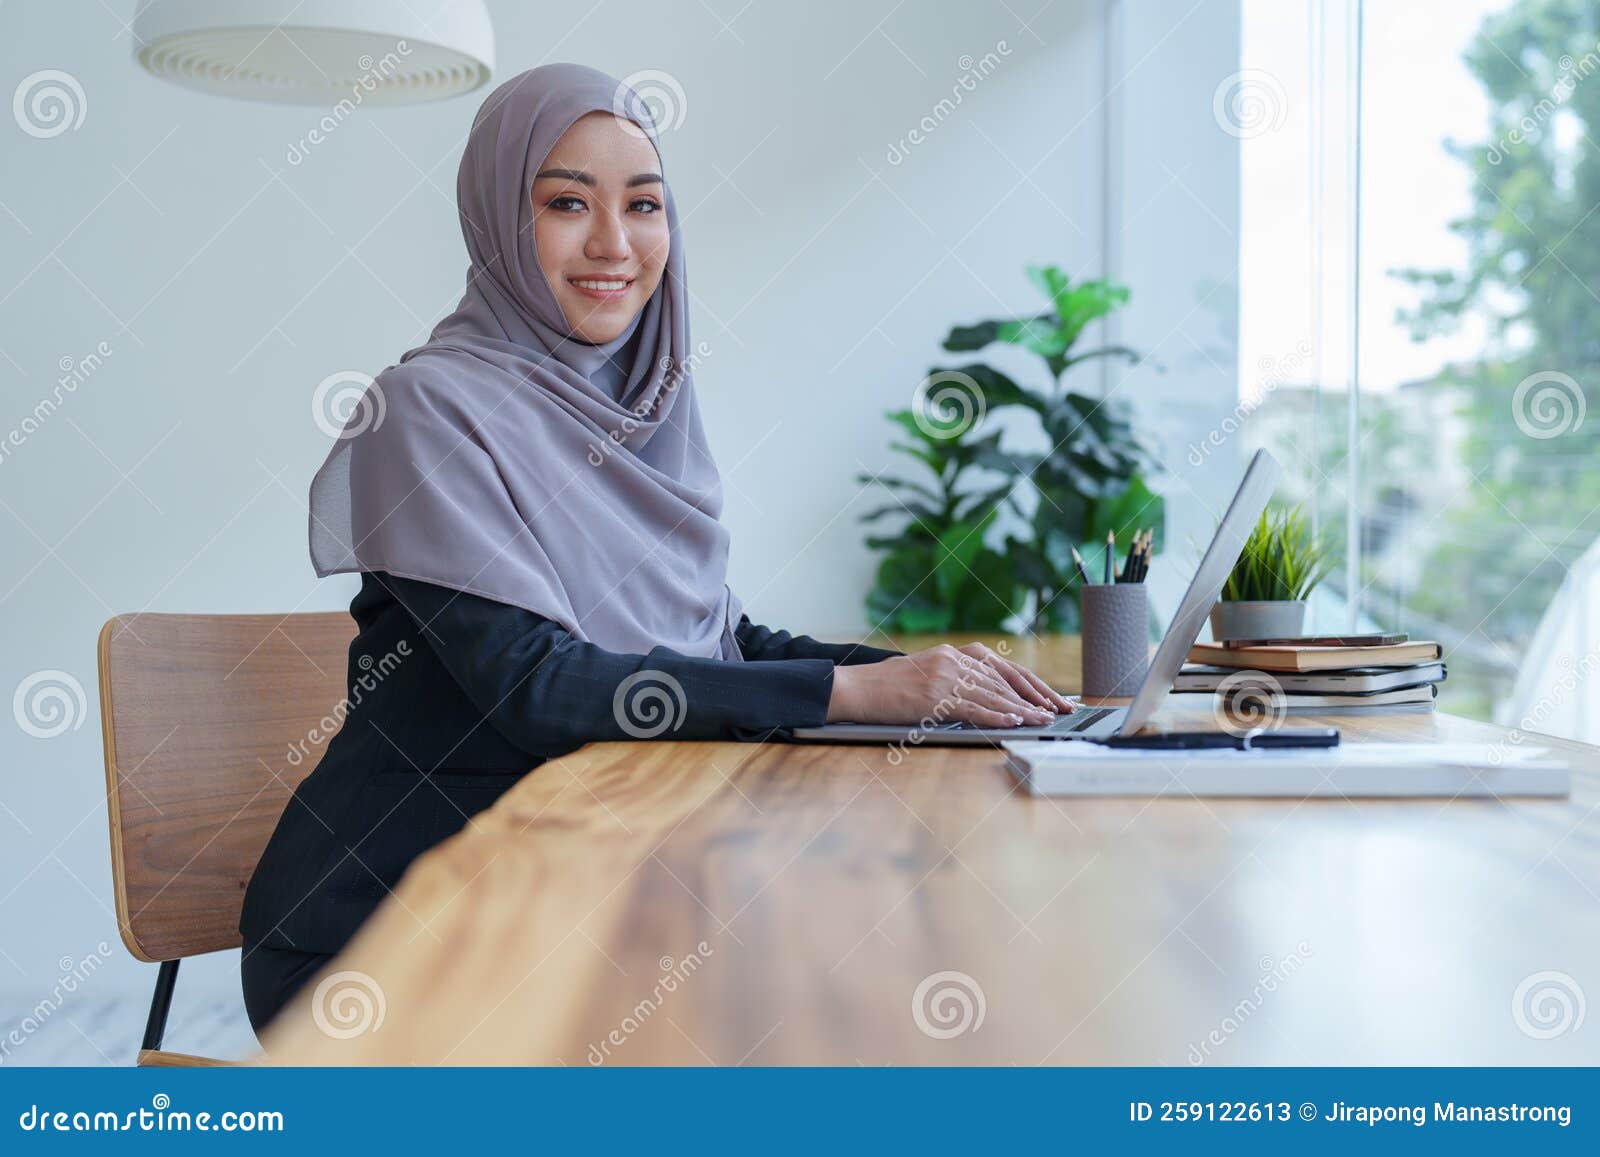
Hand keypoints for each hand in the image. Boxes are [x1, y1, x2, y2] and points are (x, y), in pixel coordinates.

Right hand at [827, 642, 1075, 727]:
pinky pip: (972, 707)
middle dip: (1033, 697)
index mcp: (952, 653)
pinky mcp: (933, 697)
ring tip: (1042, 719)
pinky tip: (1014, 721)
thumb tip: (987, 699)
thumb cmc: (887, 688)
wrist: (854, 688)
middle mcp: (951, 660)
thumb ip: (954, 680)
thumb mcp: (925, 676)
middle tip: (1057, 710)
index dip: (1028, 684)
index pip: (1000, 668)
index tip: (1048, 697)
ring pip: (992, 694)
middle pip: (1002, 680)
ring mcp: (943, 677)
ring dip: (1021, 709)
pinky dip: (996, 715)